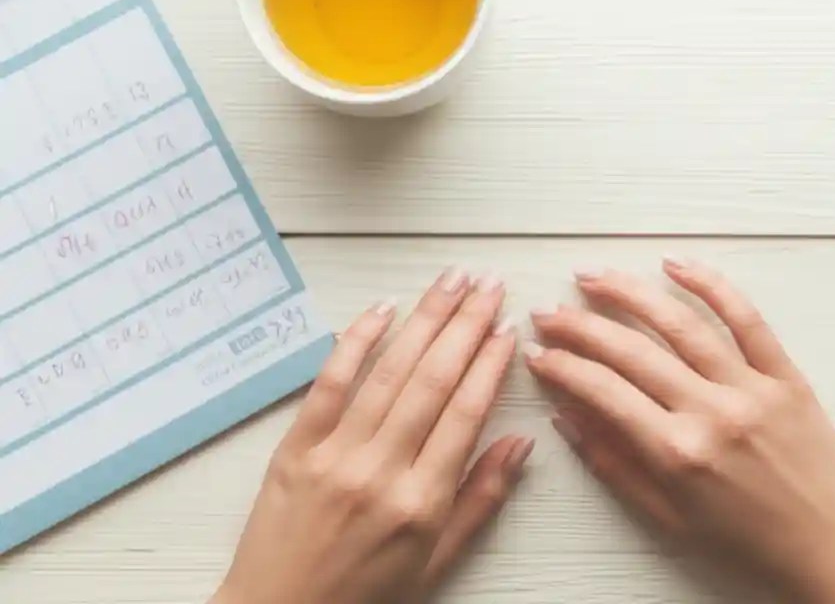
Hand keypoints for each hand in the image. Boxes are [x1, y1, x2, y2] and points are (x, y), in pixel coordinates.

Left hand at [213, 269, 532, 603]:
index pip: (466, 414)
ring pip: (388, 371)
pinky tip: (382, 309)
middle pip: (433, 381)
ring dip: (425, 319)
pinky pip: (329, 383)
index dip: (491, 365)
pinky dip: (355, 341)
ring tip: (451, 282)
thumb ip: (481, 499)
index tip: (508, 331)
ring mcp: (334, 455)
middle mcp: (380, 471)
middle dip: (466, 325)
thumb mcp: (437, 563)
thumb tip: (519, 444)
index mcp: (421, 503)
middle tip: (489, 285)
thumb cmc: (361, 597)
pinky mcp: (295, 447)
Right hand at [527, 258, 834, 603]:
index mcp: (678, 454)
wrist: (831, 545)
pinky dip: (711, 286)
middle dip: (581, 326)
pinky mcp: (786, 376)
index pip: (602, 392)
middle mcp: (711, 414)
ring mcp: (751, 389)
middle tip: (550, 311)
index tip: (538, 353)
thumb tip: (567, 417)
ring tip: (594, 277)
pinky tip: (675, 266)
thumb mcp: (669, 517)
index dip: (562, 367)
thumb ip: (614, 464)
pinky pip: (746, 319)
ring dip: (630, 294)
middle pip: (631, 351)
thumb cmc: (749, 539)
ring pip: (681, 324)